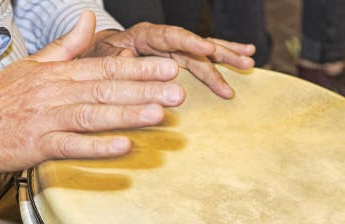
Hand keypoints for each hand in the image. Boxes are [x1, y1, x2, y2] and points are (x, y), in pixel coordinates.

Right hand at [0, 12, 184, 175]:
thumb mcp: (33, 64)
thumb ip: (67, 45)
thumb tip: (90, 19)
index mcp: (57, 73)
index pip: (105, 68)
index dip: (140, 69)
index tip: (170, 68)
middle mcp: (55, 93)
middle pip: (106, 90)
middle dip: (145, 89)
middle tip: (179, 91)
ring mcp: (46, 119)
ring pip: (93, 115)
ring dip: (128, 114)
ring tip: (161, 114)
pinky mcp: (37, 146)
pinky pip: (72, 146)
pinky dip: (98, 147)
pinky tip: (125, 147)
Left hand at [93, 23, 255, 98]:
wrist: (95, 58)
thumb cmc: (95, 59)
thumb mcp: (99, 59)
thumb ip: (113, 59)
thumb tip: (128, 58)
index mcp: (145, 35)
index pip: (172, 37)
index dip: (191, 42)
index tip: (208, 49)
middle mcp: (163, 40)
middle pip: (195, 46)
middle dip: (220, 55)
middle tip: (242, 66)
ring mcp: (172, 50)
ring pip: (204, 51)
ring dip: (228, 56)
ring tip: (249, 62)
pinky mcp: (178, 60)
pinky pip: (202, 59)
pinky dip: (222, 58)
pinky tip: (244, 57)